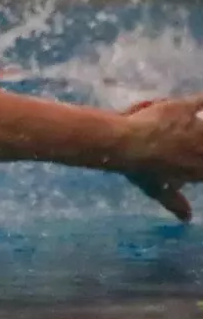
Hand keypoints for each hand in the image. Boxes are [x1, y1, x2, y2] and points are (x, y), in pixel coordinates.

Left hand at [119, 95, 202, 221]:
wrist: (124, 146)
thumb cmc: (140, 171)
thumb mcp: (159, 191)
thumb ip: (176, 204)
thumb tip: (187, 219)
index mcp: (200, 169)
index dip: (202, 165)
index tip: (200, 161)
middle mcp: (202, 148)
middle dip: (201, 143)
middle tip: (196, 142)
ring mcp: (195, 127)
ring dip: (201, 128)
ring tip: (195, 128)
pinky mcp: (184, 109)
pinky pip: (202, 101)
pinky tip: (202, 100)